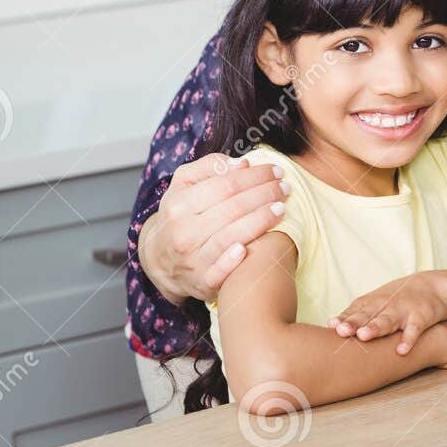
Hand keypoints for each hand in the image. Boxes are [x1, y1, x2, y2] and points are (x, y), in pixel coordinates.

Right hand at [140, 153, 289, 302]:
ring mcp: (192, 258)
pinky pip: (219, 272)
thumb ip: (209, 166)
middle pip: (233, 208)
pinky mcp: (202, 282)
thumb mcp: (184, 184)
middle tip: (285, 188)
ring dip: (261, 221)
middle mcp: (183, 232)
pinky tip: (247, 250)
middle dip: (265, 195)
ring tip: (281, 209)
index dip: (255, 176)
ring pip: (231, 236)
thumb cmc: (180, 216)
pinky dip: (232, 261)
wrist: (161, 259)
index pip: (226, 185)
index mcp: (179, 204)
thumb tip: (241, 164)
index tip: (276, 170)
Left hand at [330, 273, 446, 353]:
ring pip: (388, 320)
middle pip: (367, 316)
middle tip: (342, 331)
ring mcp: (403, 311)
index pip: (354, 312)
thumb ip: (354, 315)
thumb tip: (327, 329)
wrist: (434, 286)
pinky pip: (414, 330)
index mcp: (372, 303)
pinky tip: (402, 350)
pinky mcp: (421, 317)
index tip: (331, 327)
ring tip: (365, 336)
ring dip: (376, 328)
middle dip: (355, 323)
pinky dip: (409, 339)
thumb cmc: (397, 299)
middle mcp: (385, 306)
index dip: (344, 319)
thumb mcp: (376, 303)